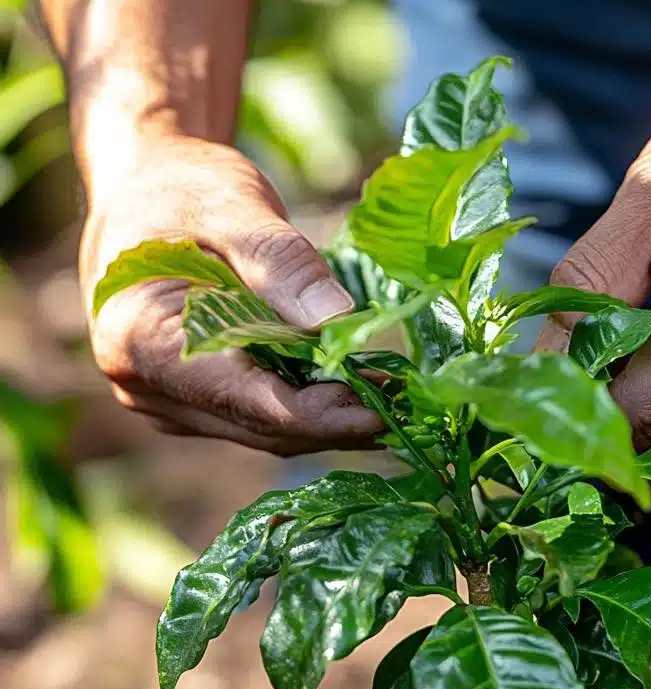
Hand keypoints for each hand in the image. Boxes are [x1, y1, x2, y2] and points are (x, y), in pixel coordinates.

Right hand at [81, 133, 380, 453]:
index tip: (381, 411)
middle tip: (406, 406)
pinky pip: (262, 420)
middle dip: (336, 421)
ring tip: (393, 400)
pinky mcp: (196, 403)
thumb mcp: (232, 205)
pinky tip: (358, 394)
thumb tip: (336, 320)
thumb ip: (280, 263)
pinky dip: (310, 410)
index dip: (319, 414)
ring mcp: (170, 401)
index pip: (246, 400)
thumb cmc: (180, 188)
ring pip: (266, 433)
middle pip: (262, 428)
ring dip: (330, 422)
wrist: (146, 191)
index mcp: (141, 340)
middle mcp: (148, 386)